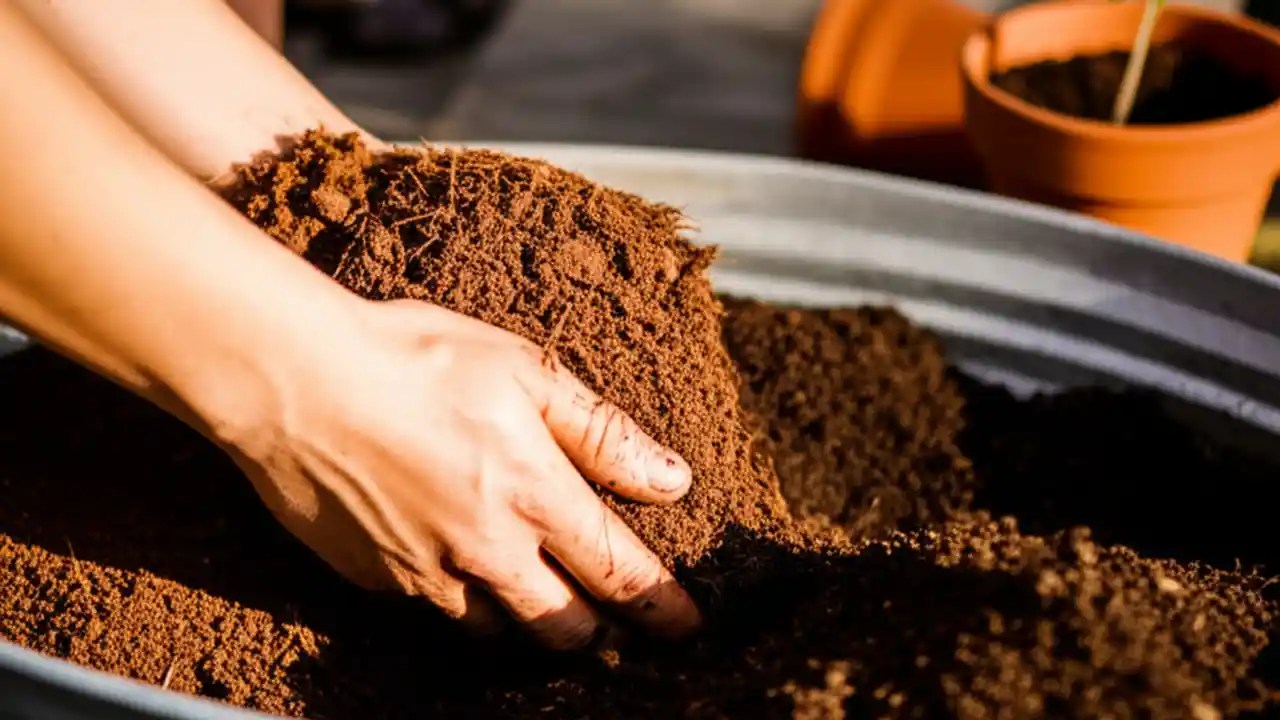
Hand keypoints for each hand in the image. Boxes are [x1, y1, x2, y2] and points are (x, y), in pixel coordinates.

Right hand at [219, 297, 701, 648]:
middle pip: (566, 629)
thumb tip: (672, 480)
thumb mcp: (523, 369)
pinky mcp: (379, 584)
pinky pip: (439, 616)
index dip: (662, 608)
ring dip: (534, 629)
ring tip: (547, 609)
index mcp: (535, 493)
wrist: (292, 380)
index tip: (688, 628)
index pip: (621, 573)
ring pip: (502, 636)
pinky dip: (468, 611)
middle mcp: (489, 550)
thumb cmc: (412, 358)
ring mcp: (430, 576)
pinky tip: (466, 580)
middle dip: (601, 633)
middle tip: (617, 624)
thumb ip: (601, 432)